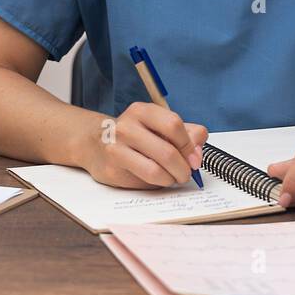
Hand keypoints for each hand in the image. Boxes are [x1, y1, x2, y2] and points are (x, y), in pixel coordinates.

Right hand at [79, 103, 207, 189]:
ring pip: (156, 170)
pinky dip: (158, 183)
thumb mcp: (159, 125)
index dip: (189, 145)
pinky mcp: (112, 170)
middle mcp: (126, 127)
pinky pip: (144, 181)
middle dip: (183, 168)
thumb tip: (198, 147)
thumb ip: (185, 132)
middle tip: (187, 173)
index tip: (194, 157)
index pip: (174, 125)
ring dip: (172, 178)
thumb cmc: (135, 135)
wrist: (96, 143)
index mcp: (142, 111)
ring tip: (174, 177)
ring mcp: (116, 149)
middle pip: (167, 151)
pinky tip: (159, 179)